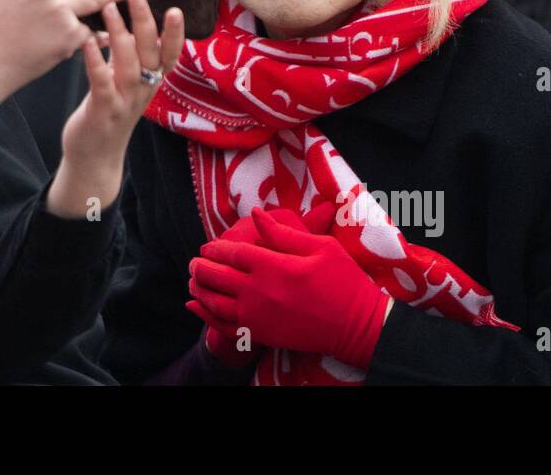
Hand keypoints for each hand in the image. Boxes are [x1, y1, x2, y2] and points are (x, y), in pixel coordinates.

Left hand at [47, 0, 185, 217]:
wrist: (94, 156)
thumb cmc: (108, 110)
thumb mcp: (124, 81)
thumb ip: (129, 54)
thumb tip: (129, 18)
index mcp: (151, 81)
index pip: (170, 55)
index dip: (176, 34)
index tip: (176, 8)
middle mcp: (143, 90)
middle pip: (150, 52)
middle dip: (145, 21)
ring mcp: (125, 101)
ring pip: (129, 64)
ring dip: (119, 33)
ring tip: (109, 7)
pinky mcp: (103, 111)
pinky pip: (102, 82)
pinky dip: (96, 61)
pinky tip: (87, 41)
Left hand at [187, 206, 390, 369]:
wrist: (357, 326)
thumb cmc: (343, 281)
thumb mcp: (319, 246)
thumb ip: (282, 232)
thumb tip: (255, 214)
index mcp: (273, 266)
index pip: (232, 253)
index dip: (215, 248)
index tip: (207, 245)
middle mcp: (259, 292)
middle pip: (216, 276)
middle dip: (200, 267)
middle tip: (194, 262)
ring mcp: (257, 317)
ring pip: (214, 302)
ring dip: (198, 290)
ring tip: (193, 281)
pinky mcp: (260, 335)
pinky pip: (223, 326)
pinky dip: (205, 316)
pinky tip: (196, 307)